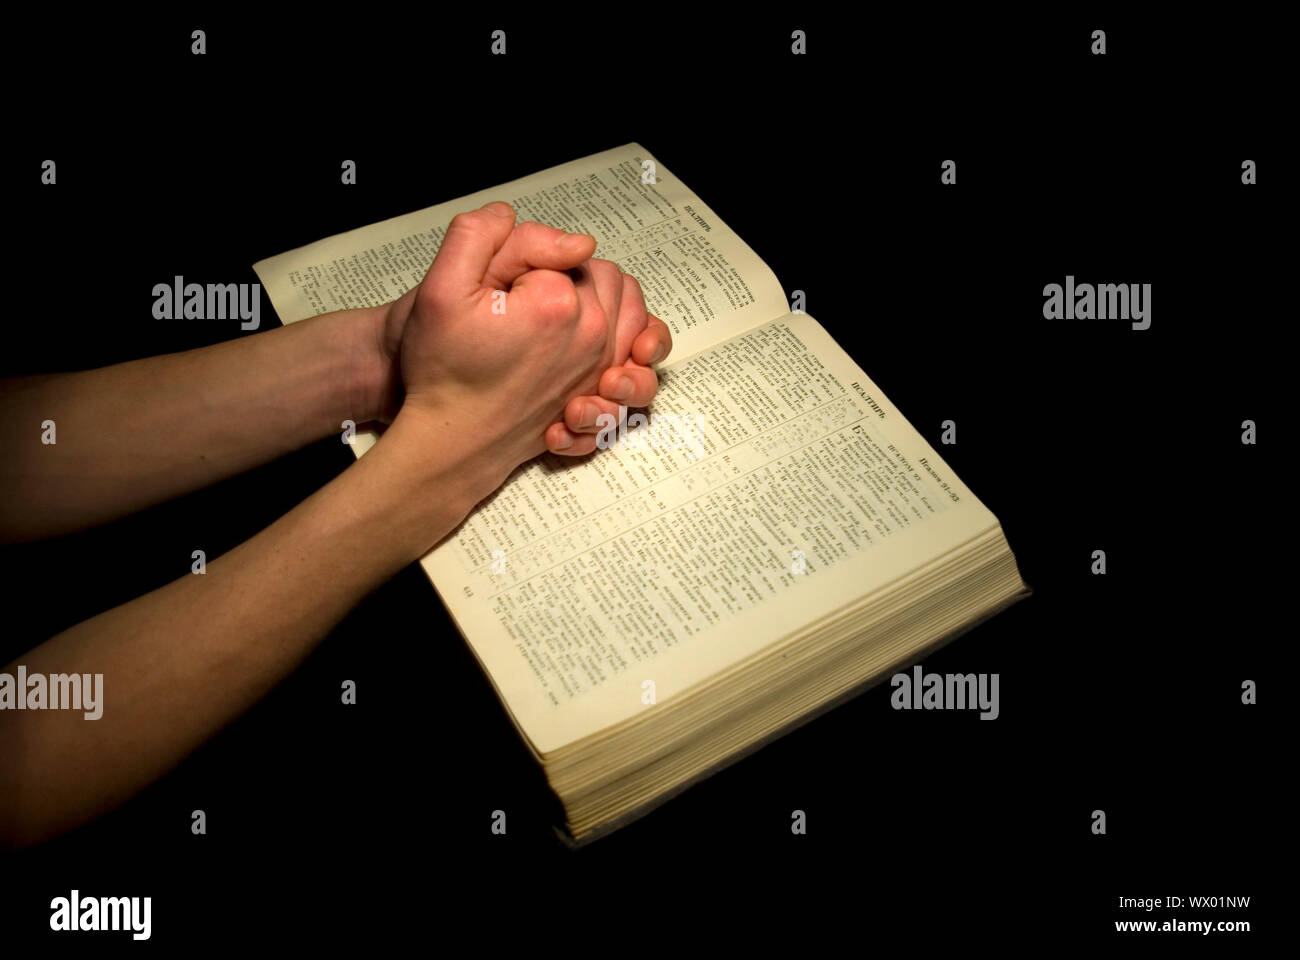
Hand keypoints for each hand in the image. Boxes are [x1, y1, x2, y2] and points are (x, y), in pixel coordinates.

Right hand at [374, 203, 671, 454]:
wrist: (448, 439)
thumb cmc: (442, 371)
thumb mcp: (442, 287)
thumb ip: (482, 235)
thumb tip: (551, 232)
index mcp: (556, 302)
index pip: (569, 252)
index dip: (536, 258)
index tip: (504, 283)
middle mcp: (590, 335)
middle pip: (608, 278)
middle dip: (577, 276)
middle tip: (530, 296)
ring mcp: (599, 365)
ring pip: (631, 314)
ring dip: (612, 305)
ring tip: (570, 311)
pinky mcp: (600, 390)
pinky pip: (634, 357)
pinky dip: (627, 348)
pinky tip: (598, 343)